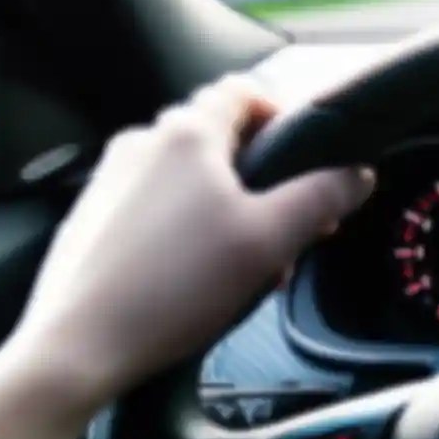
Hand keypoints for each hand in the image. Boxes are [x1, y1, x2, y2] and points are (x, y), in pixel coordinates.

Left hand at [3, 76, 373, 414]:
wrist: (78, 347)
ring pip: (192, 178)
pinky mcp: (96, 218)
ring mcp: (112, 180)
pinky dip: (192, 228)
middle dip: (264, 178)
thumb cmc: (174, 287)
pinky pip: (159, 206)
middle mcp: (144, 143)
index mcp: (187, 134)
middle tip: (290, 223)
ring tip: (250, 262)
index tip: (308, 157)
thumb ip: (323, 197)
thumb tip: (359, 173)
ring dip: (230, 208)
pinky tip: (204, 277)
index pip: (244, 90)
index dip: (285, 115)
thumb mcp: (270, 240)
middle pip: (222, 139)